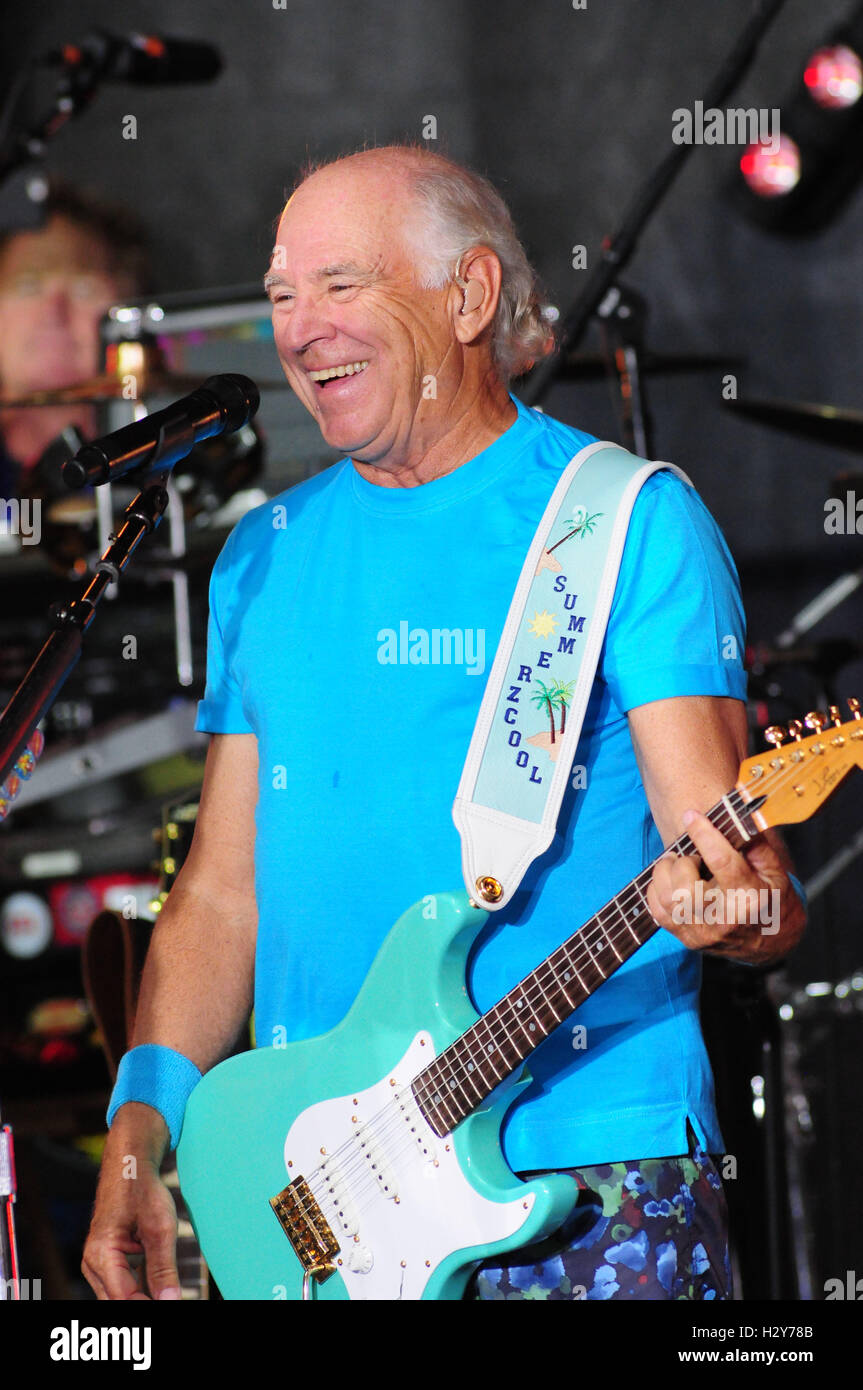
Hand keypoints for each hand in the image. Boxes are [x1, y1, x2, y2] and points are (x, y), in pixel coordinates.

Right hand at [82, 1104, 180, 1300]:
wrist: (130, 1164)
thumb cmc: (142, 1190)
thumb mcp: (160, 1228)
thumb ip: (163, 1268)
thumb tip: (171, 1301)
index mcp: (101, 1255)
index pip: (125, 1299)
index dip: (151, 1306)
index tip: (174, 1303)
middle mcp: (93, 1263)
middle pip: (119, 1301)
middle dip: (146, 1303)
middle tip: (174, 1299)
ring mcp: (98, 1263)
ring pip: (121, 1296)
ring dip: (144, 1297)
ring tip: (169, 1293)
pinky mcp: (108, 1261)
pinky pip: (123, 1285)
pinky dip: (142, 1289)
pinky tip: (161, 1288)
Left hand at [646, 808, 805, 964]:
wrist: (774, 943)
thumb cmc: (773, 901)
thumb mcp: (775, 871)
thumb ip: (755, 844)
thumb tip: (736, 817)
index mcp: (749, 897)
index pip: (720, 861)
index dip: (702, 834)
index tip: (691, 816)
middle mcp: (725, 918)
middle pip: (685, 886)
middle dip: (682, 861)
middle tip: (691, 855)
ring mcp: (704, 932)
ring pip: (667, 898)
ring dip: (665, 873)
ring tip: (677, 864)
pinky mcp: (688, 938)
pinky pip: (658, 912)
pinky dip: (657, 891)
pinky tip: (669, 881)